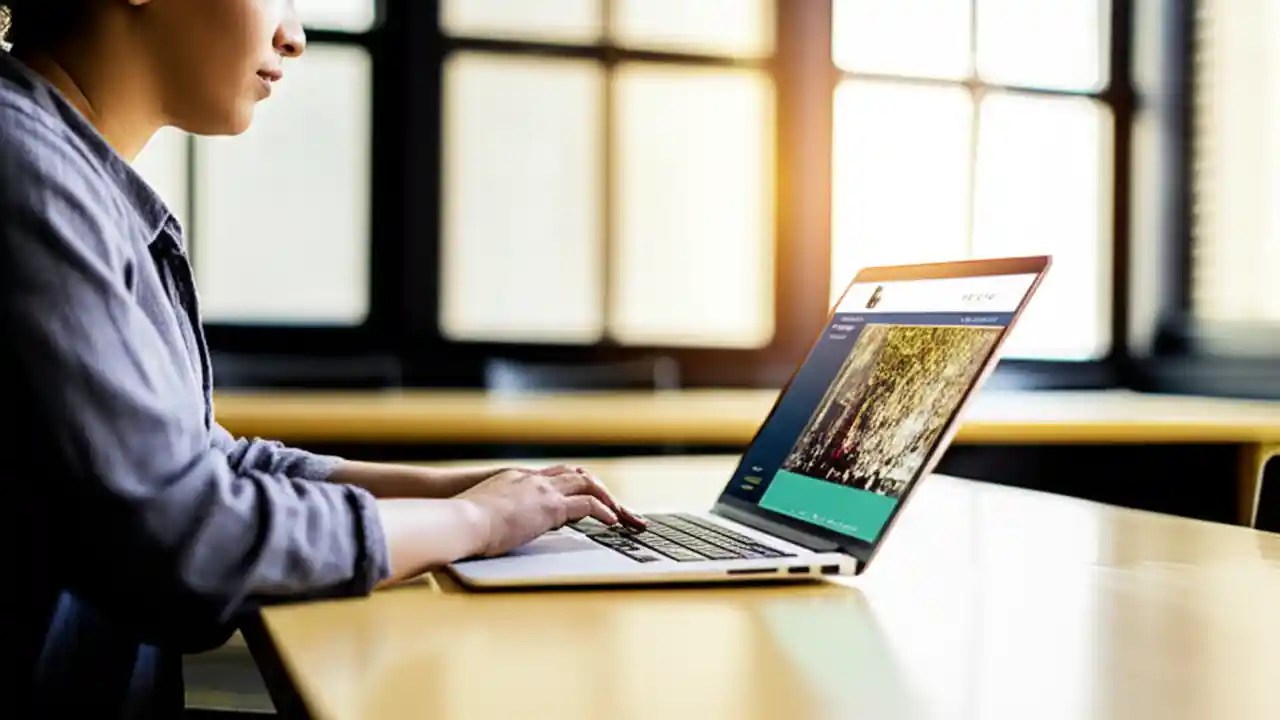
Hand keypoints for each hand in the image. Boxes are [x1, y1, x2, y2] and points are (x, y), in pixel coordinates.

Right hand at [456, 466, 644, 557]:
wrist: (459, 520)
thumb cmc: (460, 523)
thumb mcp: (480, 513)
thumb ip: (495, 514)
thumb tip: (499, 529)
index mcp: (516, 478)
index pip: (553, 475)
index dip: (572, 484)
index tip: (585, 496)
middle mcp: (532, 479)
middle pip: (576, 474)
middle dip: (598, 489)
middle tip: (615, 506)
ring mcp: (542, 490)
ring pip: (587, 483)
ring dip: (608, 499)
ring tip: (622, 516)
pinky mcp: (550, 507)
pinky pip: (587, 504)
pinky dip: (604, 511)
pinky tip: (613, 523)